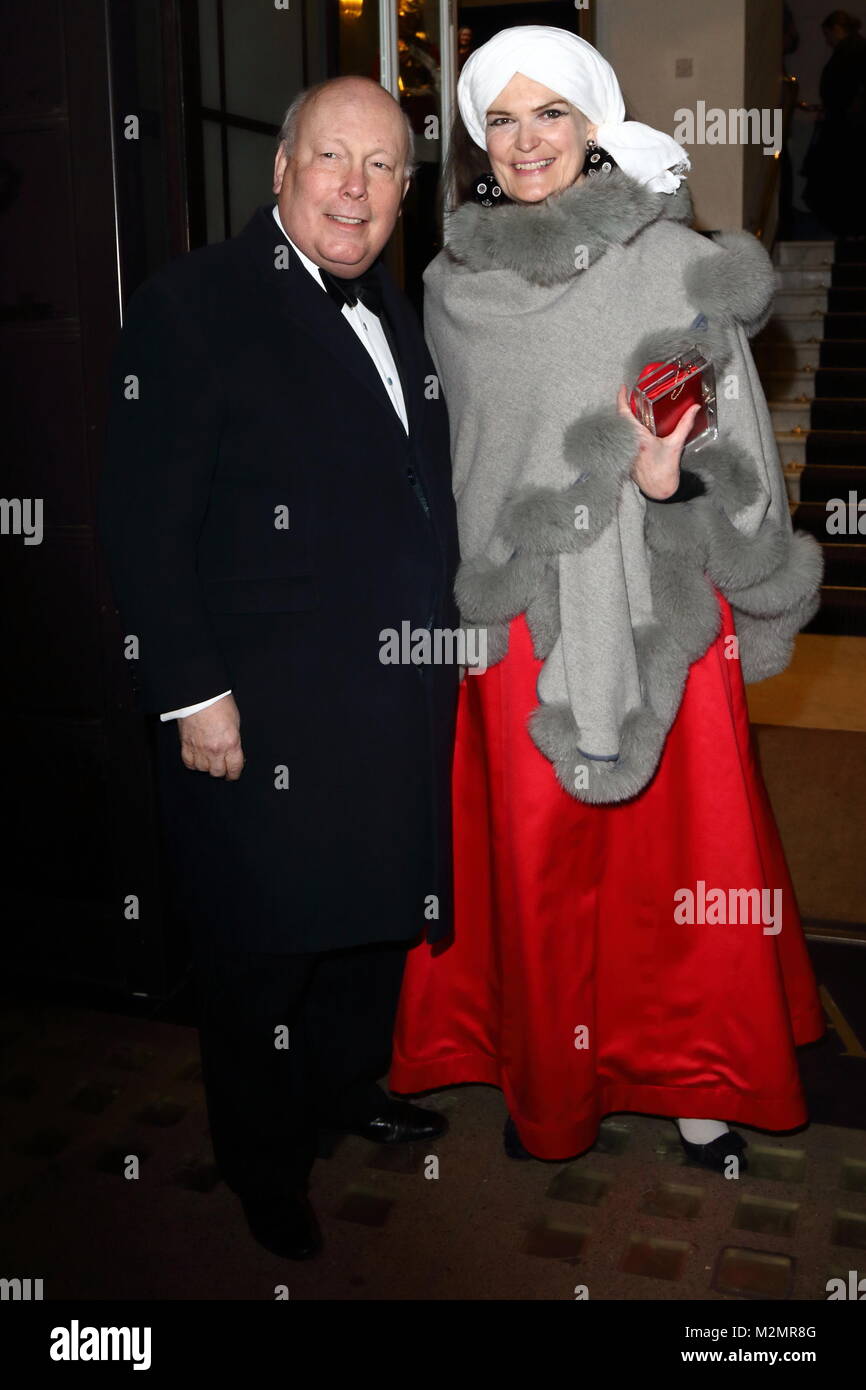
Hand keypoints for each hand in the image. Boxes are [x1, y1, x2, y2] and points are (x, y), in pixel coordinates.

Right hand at [178, 693, 243, 778]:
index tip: (233, 775)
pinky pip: (189, 763)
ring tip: (209, 760)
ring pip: (203, 769)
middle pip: (217, 772)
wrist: (200, 695)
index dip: (234, 774)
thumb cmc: (218, 703)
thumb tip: (233, 750)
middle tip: (222, 767)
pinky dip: (193, 763)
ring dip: (207, 767)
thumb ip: (234, 739)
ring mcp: (199, 748)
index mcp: (231, 743)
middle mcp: (215, 749)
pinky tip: (197, 759)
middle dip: (221, 771)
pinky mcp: (186, 745)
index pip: (234, 768)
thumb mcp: (235, 722)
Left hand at [617, 385, 701, 499]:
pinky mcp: (624, 458)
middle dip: (625, 406)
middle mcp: (628, 444)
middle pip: (620, 419)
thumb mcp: (676, 444)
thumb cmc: (666, 470)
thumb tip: (694, 408)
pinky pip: (622, 439)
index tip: (623, 388)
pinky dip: (626, 431)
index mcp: (639, 438)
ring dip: (625, 419)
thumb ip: (685, 424)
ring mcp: (624, 451)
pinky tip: (635, 427)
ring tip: (633, 409)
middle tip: (632, 396)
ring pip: (620, 429)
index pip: (624, 414)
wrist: (659, 490)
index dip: (621, 399)